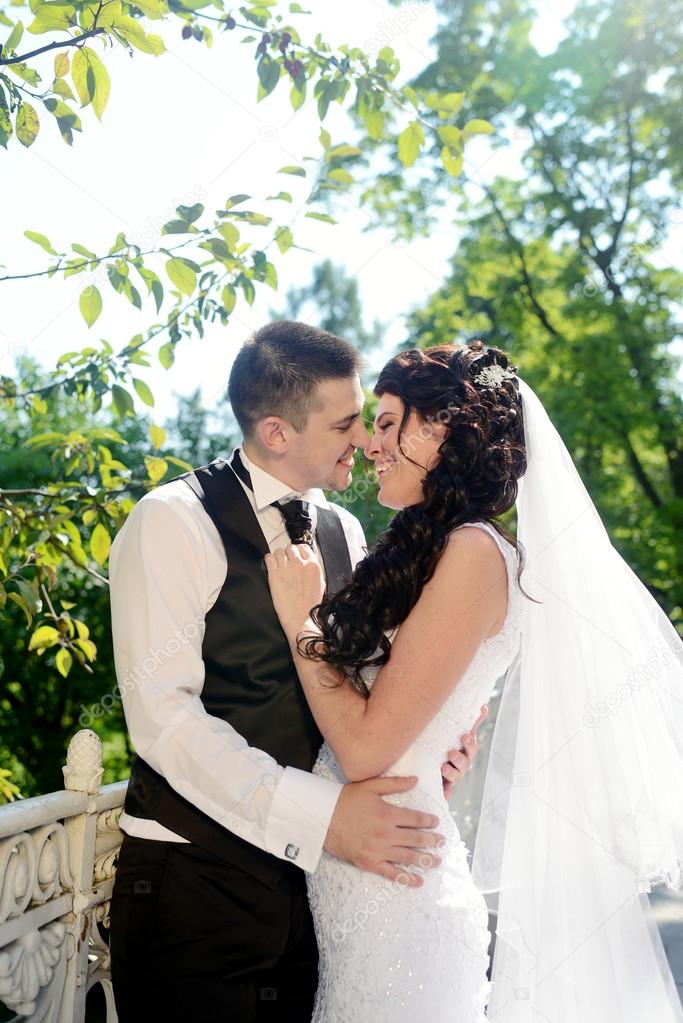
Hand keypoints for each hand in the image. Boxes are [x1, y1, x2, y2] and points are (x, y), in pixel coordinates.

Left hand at [264, 543, 324, 637]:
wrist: (301, 619)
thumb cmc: (311, 606)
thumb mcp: (321, 584)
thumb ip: (313, 570)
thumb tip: (306, 562)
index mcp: (313, 566)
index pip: (304, 547)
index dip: (298, 552)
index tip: (296, 557)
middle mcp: (300, 564)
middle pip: (290, 548)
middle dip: (288, 555)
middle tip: (287, 564)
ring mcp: (286, 568)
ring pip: (279, 551)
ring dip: (278, 557)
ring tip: (279, 567)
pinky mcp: (274, 574)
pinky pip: (268, 557)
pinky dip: (269, 560)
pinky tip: (271, 567)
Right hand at [324, 775, 444, 887]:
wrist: (323, 818)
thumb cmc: (346, 800)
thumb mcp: (370, 786)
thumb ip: (394, 784)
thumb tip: (415, 780)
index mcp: (388, 814)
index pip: (415, 818)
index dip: (428, 820)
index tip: (436, 822)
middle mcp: (387, 834)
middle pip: (415, 838)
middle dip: (431, 840)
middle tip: (442, 842)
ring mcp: (379, 850)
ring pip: (408, 856)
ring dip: (425, 859)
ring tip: (437, 861)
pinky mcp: (370, 863)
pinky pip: (391, 873)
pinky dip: (405, 878)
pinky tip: (417, 881)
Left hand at [441, 704, 487, 800]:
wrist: (438, 766)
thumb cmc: (453, 746)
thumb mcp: (461, 734)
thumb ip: (472, 722)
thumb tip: (484, 706)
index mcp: (466, 751)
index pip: (471, 747)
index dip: (469, 742)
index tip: (465, 736)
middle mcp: (462, 764)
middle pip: (464, 763)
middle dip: (459, 758)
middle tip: (451, 752)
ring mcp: (454, 776)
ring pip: (454, 776)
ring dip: (450, 772)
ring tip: (443, 767)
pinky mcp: (444, 786)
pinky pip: (446, 791)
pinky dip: (446, 794)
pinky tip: (444, 795)